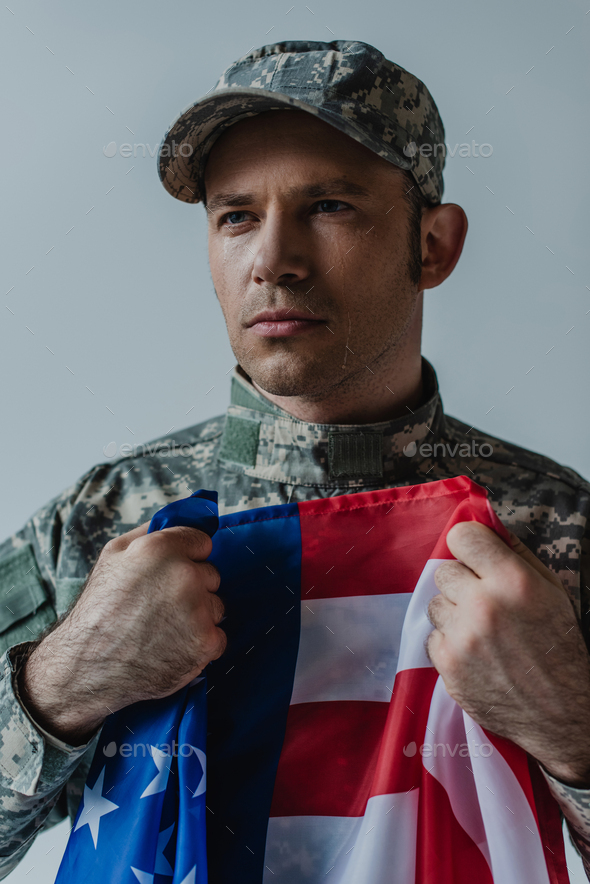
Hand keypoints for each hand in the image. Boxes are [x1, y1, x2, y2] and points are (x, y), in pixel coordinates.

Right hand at [19, 522, 224, 744]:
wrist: (87, 668)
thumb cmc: (98, 610)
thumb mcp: (112, 556)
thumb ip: (148, 532)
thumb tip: (176, 518)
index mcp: (161, 549)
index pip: (202, 541)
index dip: (187, 557)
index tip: (172, 573)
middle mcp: (184, 575)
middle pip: (211, 574)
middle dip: (193, 587)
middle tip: (162, 605)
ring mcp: (198, 610)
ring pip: (216, 606)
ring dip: (199, 616)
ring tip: (166, 629)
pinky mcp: (206, 642)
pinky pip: (219, 636)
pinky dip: (202, 644)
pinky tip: (175, 647)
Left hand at [427, 521, 589, 786]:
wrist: (563, 713)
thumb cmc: (559, 645)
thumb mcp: (551, 591)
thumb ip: (516, 555)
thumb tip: (487, 523)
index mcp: (513, 581)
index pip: (462, 536)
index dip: (468, 546)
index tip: (475, 558)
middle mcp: (483, 604)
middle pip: (444, 571)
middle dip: (462, 584)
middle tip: (484, 603)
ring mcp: (462, 637)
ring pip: (435, 604)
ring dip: (453, 614)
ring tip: (482, 632)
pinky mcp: (447, 665)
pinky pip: (432, 637)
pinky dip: (449, 644)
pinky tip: (476, 655)